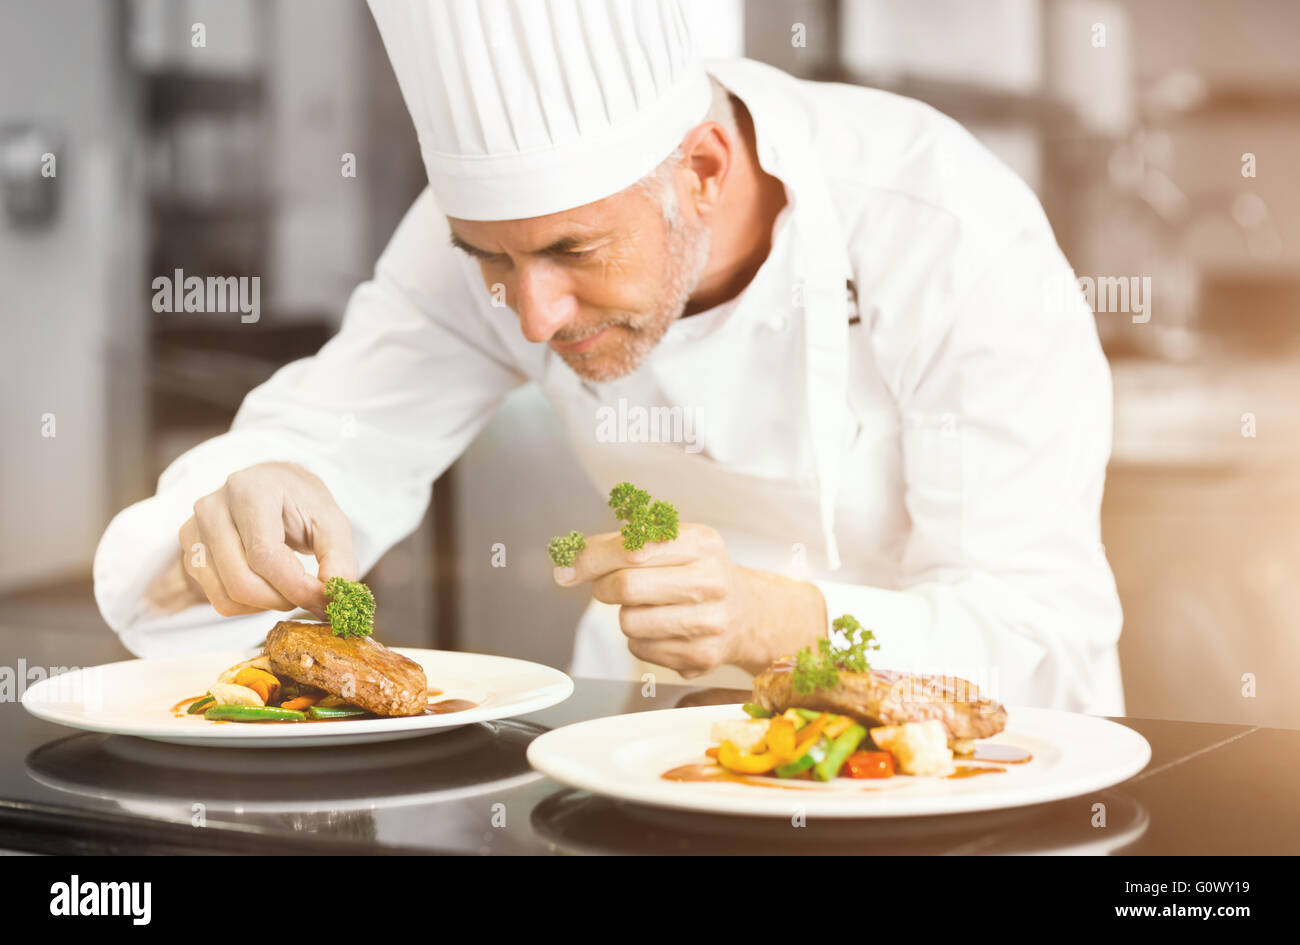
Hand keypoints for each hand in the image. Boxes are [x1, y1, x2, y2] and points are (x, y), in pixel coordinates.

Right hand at [166, 462, 357, 618]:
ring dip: (267, 605)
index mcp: (250, 490)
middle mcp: (212, 508)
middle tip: (309, 595)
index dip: (296, 586)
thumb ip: (339, 558)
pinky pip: (218, 599)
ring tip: (290, 587)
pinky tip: (268, 585)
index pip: (265, 555)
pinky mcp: (189, 553)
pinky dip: (249, 605)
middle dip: (283, 599)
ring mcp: (194, 531)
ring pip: (227, 596)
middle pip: (242, 581)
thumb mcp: (331, 520)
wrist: (270, 486)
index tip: (324, 598)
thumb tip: (335, 600)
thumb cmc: (300, 502)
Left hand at [554, 523, 826, 676]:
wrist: (746, 613)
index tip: (567, 569)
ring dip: (626, 616)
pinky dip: (640, 639)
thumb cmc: (697, 572)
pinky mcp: (702, 657)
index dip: (591, 559)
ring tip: (648, 607)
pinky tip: (663, 628)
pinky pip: (640, 650)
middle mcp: (712, 581)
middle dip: (604, 588)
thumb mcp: (673, 542)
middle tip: (609, 587)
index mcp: (702, 543)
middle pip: (626, 586)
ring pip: (629, 622)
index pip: (632, 548)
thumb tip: (567, 564)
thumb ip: (621, 545)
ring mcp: (710, 623)